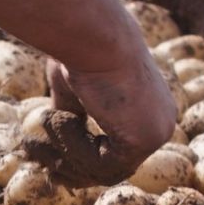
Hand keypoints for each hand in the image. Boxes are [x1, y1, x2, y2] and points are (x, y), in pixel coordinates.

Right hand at [37, 52, 175, 186]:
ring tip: (44, 123)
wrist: (93, 36)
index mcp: (151, 110)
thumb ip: (75, 115)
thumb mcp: (75, 90)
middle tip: (42, 168)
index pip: (119, 151)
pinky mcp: (145, 140)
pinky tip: (62, 119)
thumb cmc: (82, 52)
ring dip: (65, 150)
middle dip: (73, 169)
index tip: (51, 168)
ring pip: (104, 168)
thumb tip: (55, 138)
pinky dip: (74, 147)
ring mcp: (158, 133)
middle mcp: (161, 124)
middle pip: (115, 166)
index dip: (83, 161)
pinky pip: (102, 164)